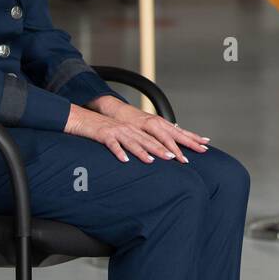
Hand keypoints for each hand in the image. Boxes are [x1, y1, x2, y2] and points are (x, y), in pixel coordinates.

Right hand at [65, 99, 208, 164]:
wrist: (83, 119)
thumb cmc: (106, 130)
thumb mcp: (126, 134)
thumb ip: (141, 140)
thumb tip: (157, 151)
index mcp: (139, 128)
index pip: (163, 135)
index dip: (180, 141)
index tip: (195, 147)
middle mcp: (132, 128)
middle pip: (153, 139)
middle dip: (167, 148)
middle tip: (181, 159)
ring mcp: (119, 130)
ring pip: (135, 141)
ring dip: (146, 150)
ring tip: (157, 160)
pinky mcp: (105, 135)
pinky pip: (113, 145)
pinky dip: (119, 152)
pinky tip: (125, 161)